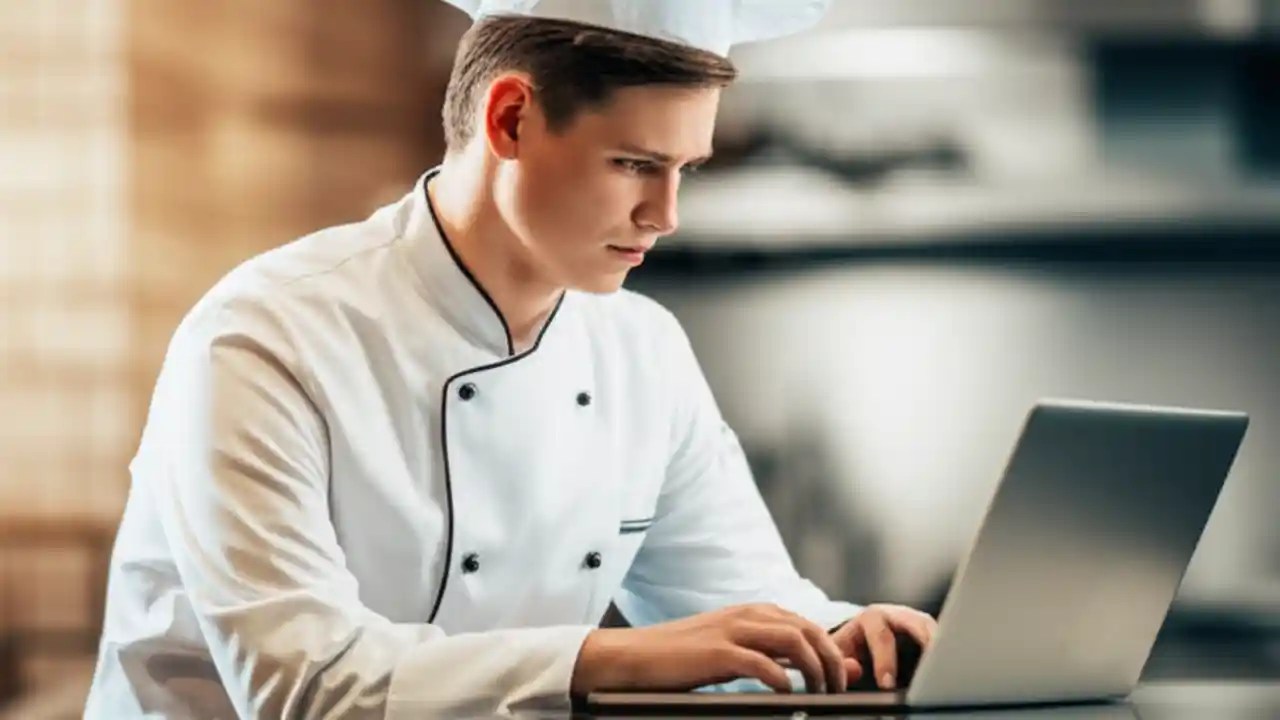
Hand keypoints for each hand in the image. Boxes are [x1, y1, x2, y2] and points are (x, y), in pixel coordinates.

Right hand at [570, 603, 858, 694]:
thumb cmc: (685, 658)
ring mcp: (732, 631)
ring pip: (793, 641)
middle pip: (808, 629)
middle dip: (831, 659)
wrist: (636, 656)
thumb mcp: (735, 654)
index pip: (807, 623)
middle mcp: (746, 615)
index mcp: (753, 612)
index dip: (831, 649)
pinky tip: (787, 695)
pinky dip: (781, 679)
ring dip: (815, 668)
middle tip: (838, 689)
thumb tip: (815, 668)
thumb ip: (775, 658)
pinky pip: (762, 663)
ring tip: (820, 693)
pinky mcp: (717, 653)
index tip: (840, 677)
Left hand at [830, 603, 937, 690]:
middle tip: (931, 669)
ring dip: (941, 646)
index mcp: (872, 617)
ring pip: (933, 629)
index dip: (884, 661)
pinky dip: (946, 650)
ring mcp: (916, 621)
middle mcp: (897, 614)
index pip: (881, 637)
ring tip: (946, 667)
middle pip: (917, 624)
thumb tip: (854, 668)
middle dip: (925, 644)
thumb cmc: (850, 645)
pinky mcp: (930, 631)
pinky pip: (942, 638)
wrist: (861, 635)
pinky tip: (948, 666)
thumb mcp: (840, 651)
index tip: (886, 683)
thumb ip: (842, 660)